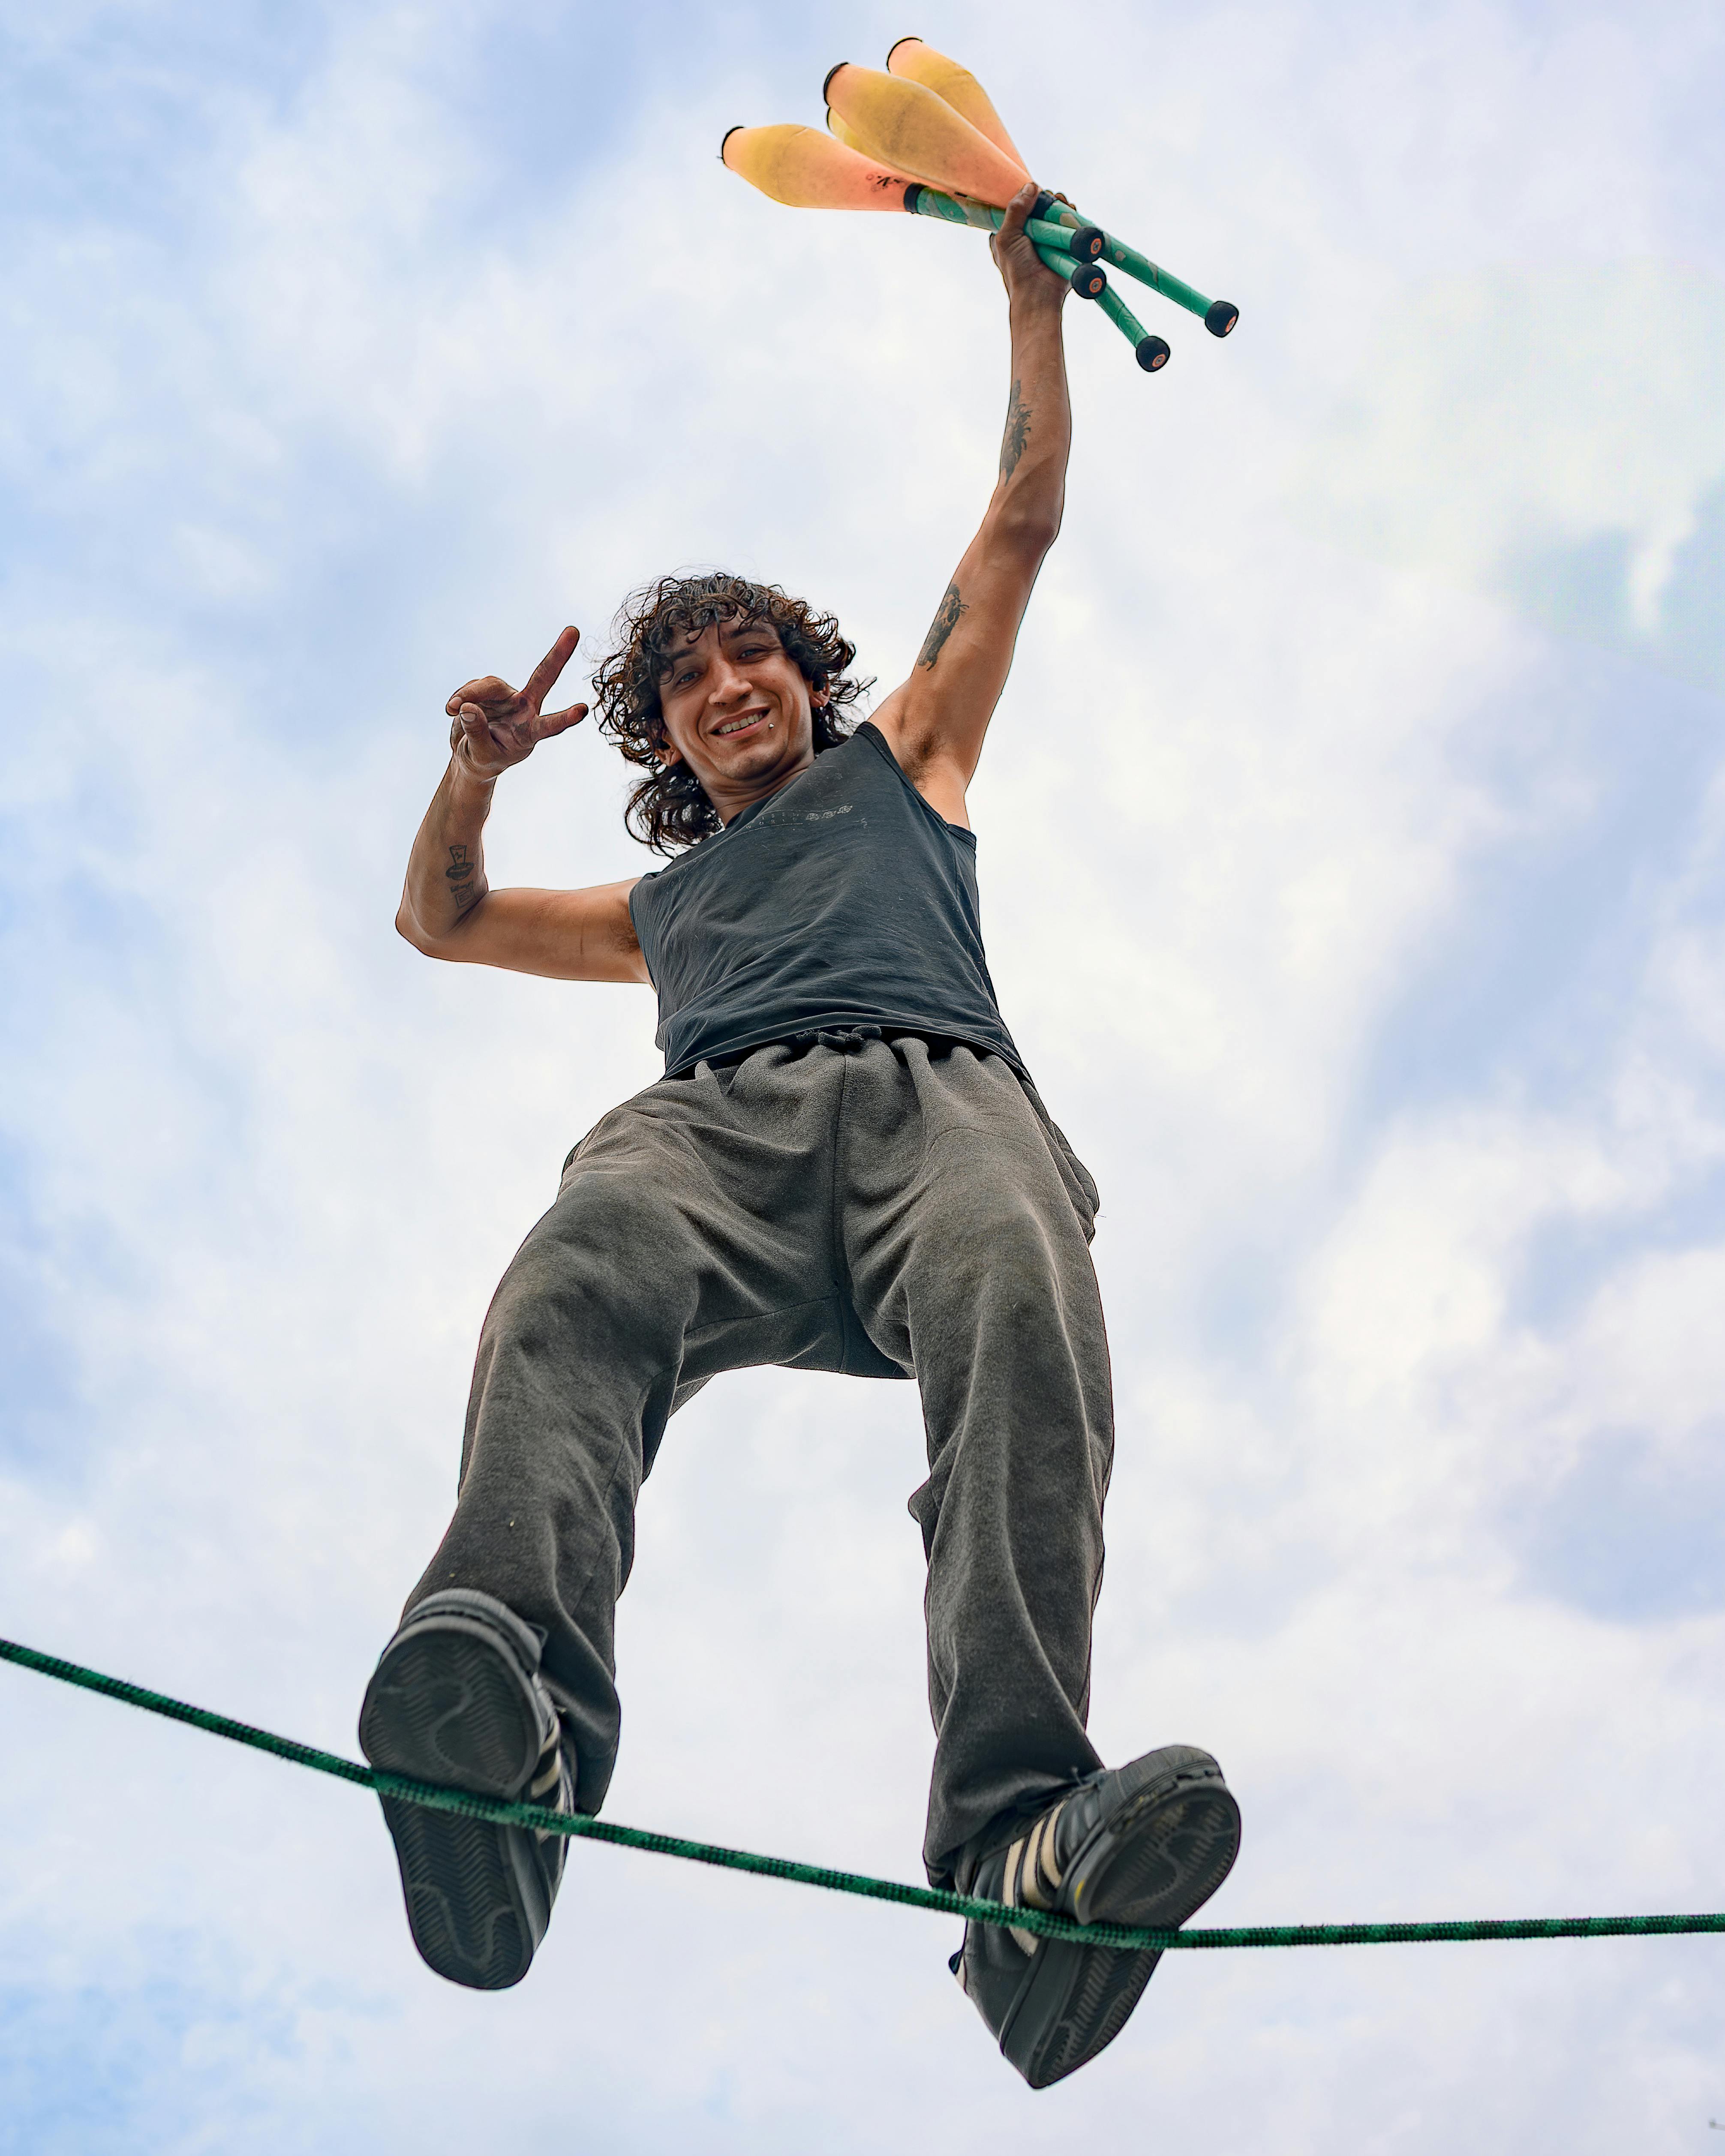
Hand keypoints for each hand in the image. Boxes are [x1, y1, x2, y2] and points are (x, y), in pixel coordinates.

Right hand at [445, 626, 588, 781]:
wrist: (471, 755)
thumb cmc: (484, 759)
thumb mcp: (480, 755)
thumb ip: (477, 733)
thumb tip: (468, 707)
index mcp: (530, 732)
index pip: (549, 725)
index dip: (565, 718)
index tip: (583, 710)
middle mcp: (525, 709)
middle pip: (541, 678)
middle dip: (558, 656)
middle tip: (573, 631)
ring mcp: (508, 697)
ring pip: (490, 684)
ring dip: (469, 693)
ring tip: (449, 709)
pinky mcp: (490, 691)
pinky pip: (472, 688)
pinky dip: (460, 696)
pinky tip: (451, 708)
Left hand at [989, 180, 1067, 306]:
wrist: (1039, 295)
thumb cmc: (1018, 270)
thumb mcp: (1007, 237)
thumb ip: (1015, 210)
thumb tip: (1031, 186)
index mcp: (1009, 234)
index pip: (1018, 207)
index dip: (1026, 197)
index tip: (1033, 192)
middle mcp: (1029, 235)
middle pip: (1039, 207)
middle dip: (1046, 199)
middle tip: (1050, 199)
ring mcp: (1048, 239)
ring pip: (1055, 213)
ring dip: (1059, 205)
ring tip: (1062, 204)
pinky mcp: (1064, 244)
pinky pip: (1069, 223)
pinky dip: (1071, 215)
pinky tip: (1070, 211)